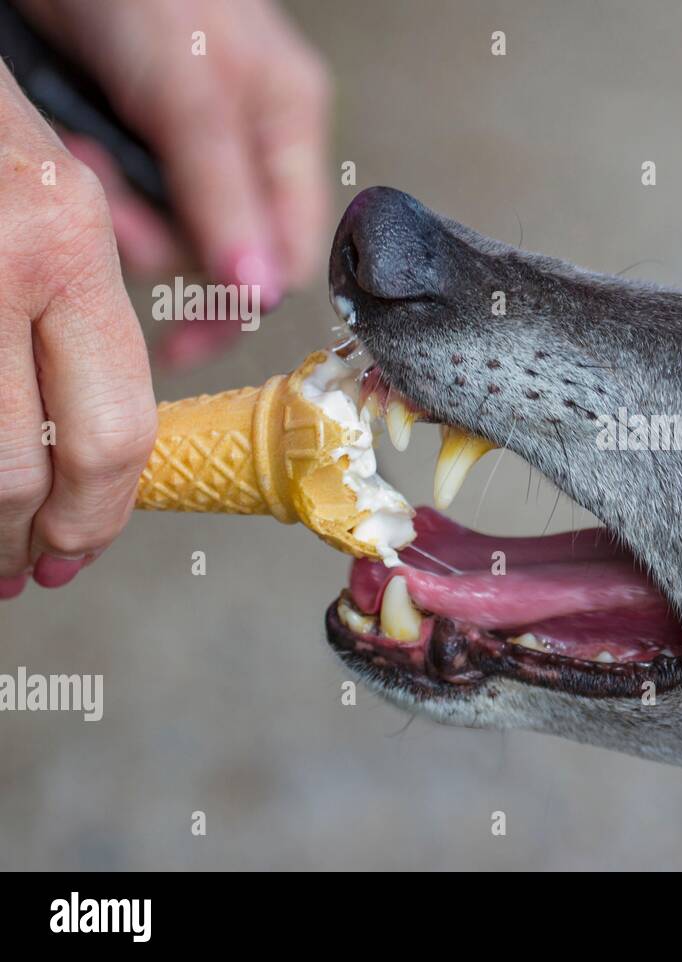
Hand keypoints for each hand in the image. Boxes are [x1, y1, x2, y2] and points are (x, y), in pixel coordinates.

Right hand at [0, 65, 156, 598]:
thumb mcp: (48, 207)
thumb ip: (73, 318)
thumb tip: (78, 449)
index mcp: (66, 244)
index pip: (113, 429)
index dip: (101, 515)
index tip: (82, 551)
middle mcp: (2, 263)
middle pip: (23, 471)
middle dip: (24, 541)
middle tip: (21, 571)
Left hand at [18, 0, 331, 366]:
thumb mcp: (190, 95)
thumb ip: (226, 194)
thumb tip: (258, 293)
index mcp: (289, 128)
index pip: (291, 252)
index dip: (245, 299)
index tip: (186, 334)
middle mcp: (247, 145)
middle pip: (223, 251)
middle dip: (161, 245)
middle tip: (114, 214)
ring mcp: (188, 145)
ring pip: (165, 231)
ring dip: (118, 213)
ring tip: (86, 154)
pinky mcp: (134, 140)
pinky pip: (123, 200)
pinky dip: (95, 189)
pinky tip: (78, 150)